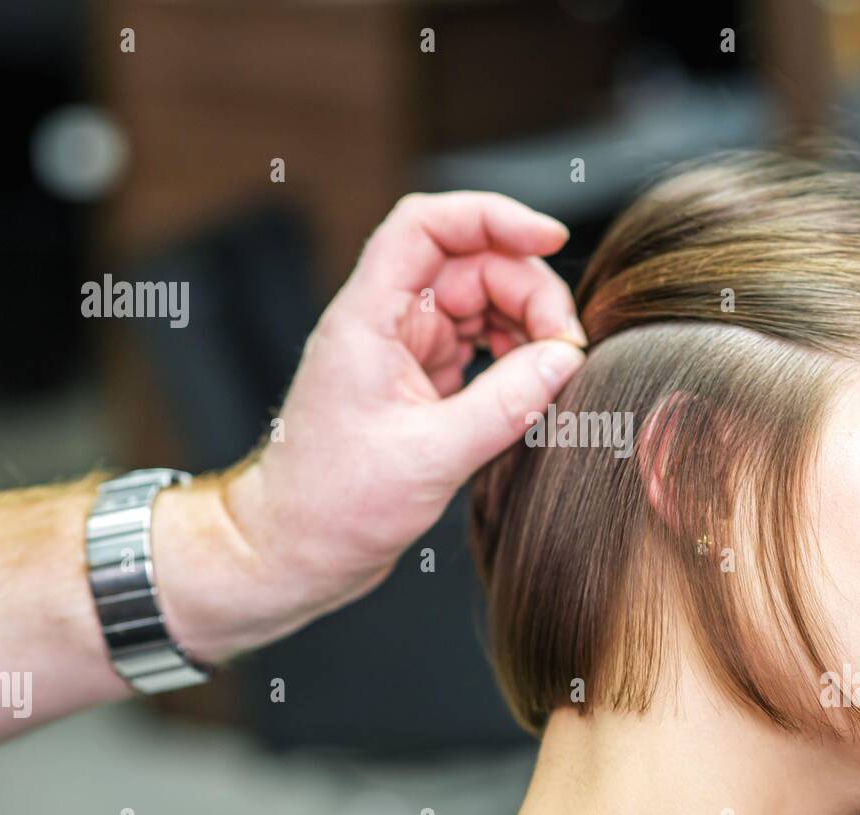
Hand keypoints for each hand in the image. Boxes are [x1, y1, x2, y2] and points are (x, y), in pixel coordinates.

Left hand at [154, 191, 586, 660]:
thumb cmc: (332, 507)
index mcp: (370, 318)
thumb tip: (565, 359)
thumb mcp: (430, 457)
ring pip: (482, 304)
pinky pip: (480, 346)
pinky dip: (514, 357)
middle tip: (567, 348)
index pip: (428, 226)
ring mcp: (405, 352)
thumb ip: (505, 403)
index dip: (492, 216)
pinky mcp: (421, 384)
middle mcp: (387, 323)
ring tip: (554, 373)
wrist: (292, 552)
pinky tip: (533, 390)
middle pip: (472, 264)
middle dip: (529, 291)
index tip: (550, 237)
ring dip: (526, 325)